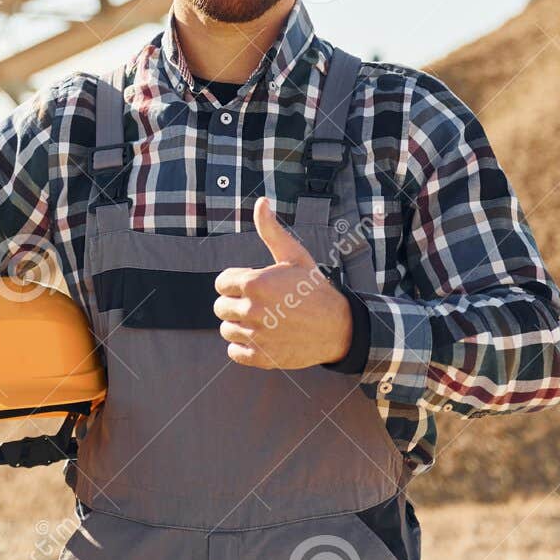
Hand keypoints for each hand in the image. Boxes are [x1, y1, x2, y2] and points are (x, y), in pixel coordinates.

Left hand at [213, 197, 352, 369]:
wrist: (338, 327)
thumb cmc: (314, 288)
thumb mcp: (294, 255)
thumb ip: (271, 230)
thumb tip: (261, 201)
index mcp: (255, 282)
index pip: (221, 283)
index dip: (236, 283)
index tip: (254, 286)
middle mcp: (252, 309)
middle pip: (220, 307)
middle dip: (236, 303)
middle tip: (260, 304)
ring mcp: (256, 335)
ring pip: (226, 330)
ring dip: (239, 325)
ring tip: (262, 321)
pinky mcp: (261, 357)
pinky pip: (234, 352)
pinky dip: (243, 347)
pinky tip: (261, 338)